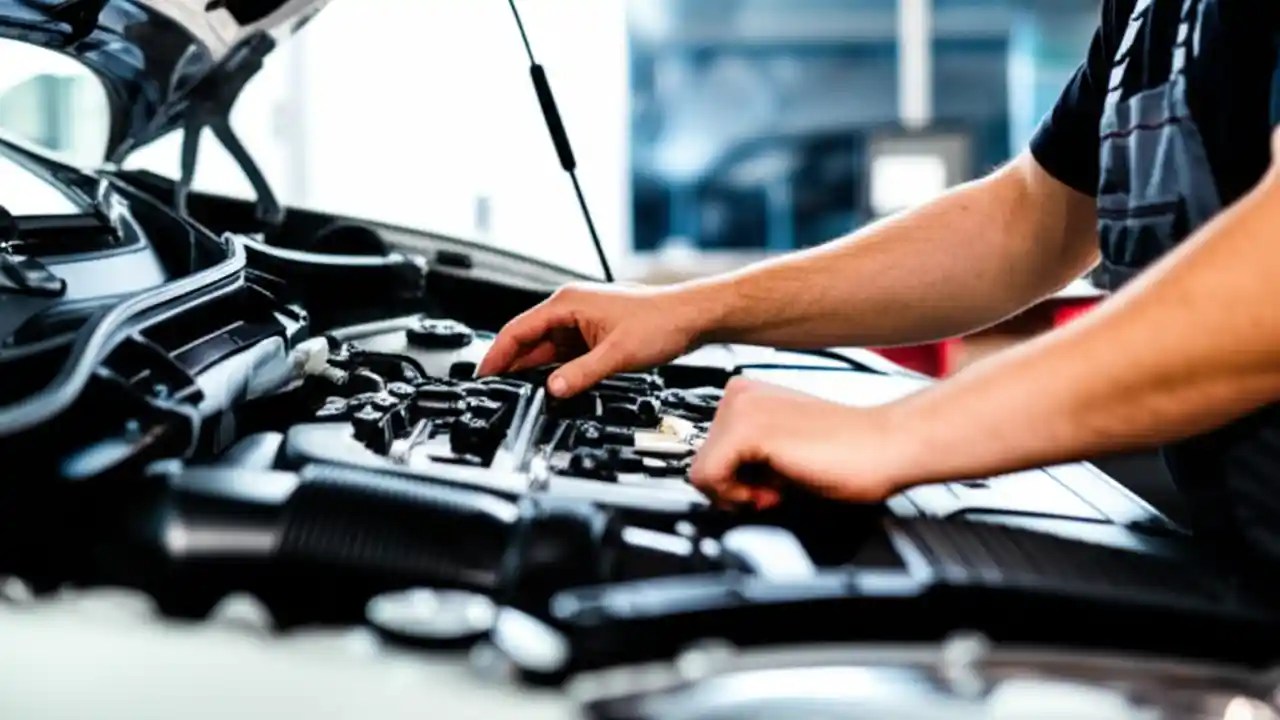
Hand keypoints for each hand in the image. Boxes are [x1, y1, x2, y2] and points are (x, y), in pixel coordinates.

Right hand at [477, 282, 709, 397]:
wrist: (690, 317)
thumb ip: (580, 374)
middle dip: (509, 365)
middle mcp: (569, 308)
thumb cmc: (660, 322)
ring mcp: (580, 322)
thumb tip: (552, 390)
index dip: (496, 356)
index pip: (517, 331)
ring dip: (531, 370)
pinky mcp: (591, 334)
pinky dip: (553, 370)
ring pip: (544, 349)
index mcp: (566, 304)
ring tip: (516, 394)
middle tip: (494, 392)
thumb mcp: (616, 355)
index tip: (482, 377)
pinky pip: (562, 354)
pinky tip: (548, 386)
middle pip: (526, 340)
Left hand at [690, 377, 910, 509]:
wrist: (887, 447)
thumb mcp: (780, 457)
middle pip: (700, 463)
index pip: (708, 452)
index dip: (735, 481)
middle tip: (778, 489)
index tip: (769, 484)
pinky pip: (707, 479)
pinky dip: (737, 498)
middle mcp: (739, 394)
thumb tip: (715, 487)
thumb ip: (746, 462)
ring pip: (699, 474)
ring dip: (738, 495)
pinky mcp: (747, 429)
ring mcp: (741, 408)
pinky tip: (774, 491)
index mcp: (747, 396)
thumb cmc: (850, 455)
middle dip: (735, 488)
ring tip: (779, 488)